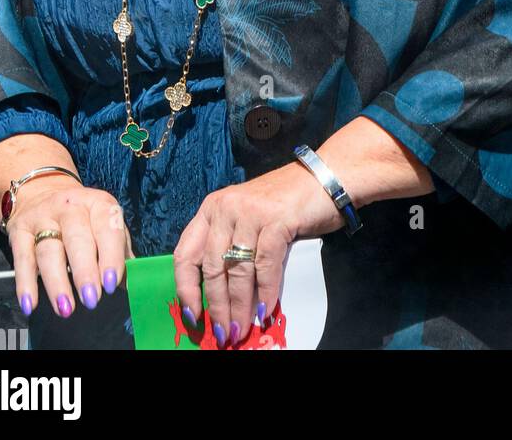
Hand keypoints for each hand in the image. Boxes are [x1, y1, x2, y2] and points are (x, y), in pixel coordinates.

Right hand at [6, 178, 131, 318]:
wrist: (42, 192)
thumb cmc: (83, 219)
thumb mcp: (104, 225)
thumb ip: (119, 252)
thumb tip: (132, 282)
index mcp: (98, 203)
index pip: (107, 228)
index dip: (110, 256)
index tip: (112, 283)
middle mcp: (70, 207)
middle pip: (77, 239)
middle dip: (85, 271)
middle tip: (92, 299)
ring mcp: (42, 217)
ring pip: (49, 251)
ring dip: (57, 282)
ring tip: (66, 308)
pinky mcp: (19, 231)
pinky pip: (21, 259)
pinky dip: (25, 283)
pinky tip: (30, 304)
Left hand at [173, 162, 342, 346]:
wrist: (325, 178)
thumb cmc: (285, 204)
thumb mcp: (247, 220)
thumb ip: (231, 246)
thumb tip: (220, 299)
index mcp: (212, 209)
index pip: (186, 253)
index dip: (186, 289)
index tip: (192, 317)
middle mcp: (225, 207)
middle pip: (212, 267)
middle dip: (217, 306)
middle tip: (225, 333)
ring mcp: (250, 211)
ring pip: (238, 270)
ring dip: (240, 306)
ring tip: (243, 328)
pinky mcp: (276, 218)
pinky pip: (265, 265)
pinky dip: (266, 291)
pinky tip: (266, 309)